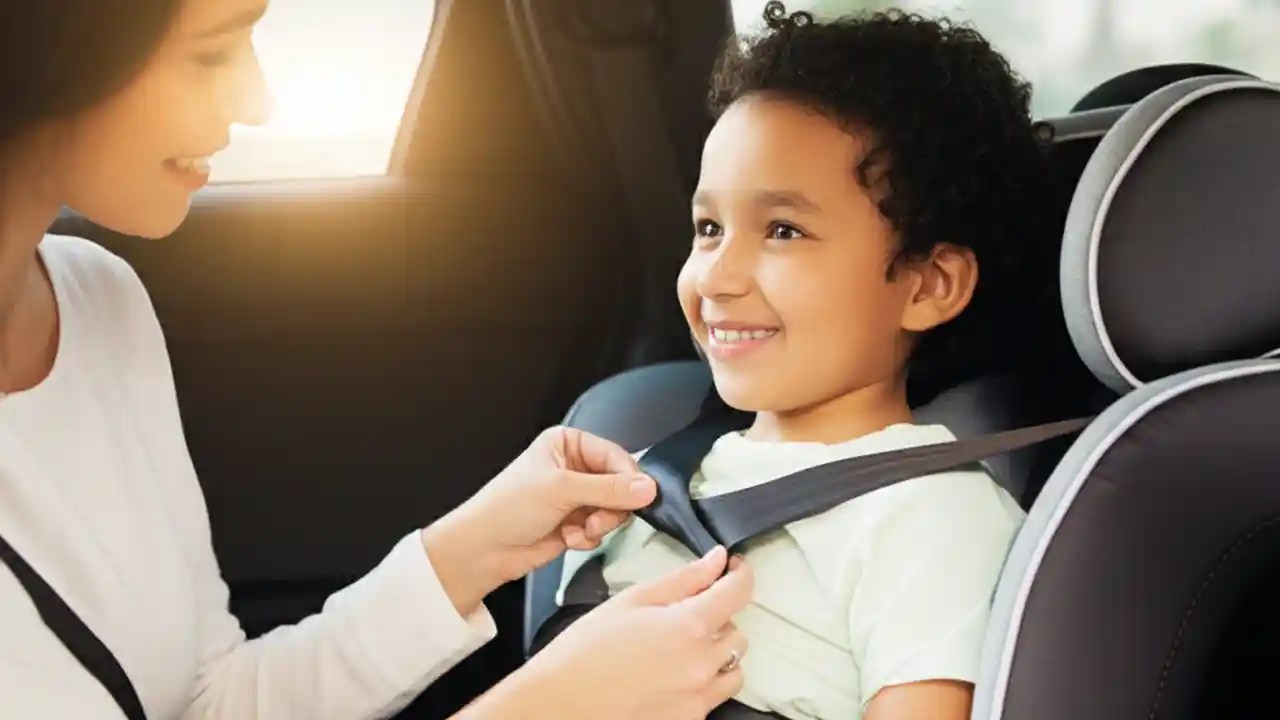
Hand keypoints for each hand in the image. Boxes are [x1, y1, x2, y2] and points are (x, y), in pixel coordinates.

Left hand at [423, 426, 656, 614]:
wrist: (483, 550)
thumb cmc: (508, 507)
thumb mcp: (561, 489)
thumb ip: (608, 488)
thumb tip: (648, 487)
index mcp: (567, 443)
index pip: (615, 455)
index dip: (629, 477)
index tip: (638, 496)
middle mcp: (574, 466)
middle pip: (620, 483)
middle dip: (611, 505)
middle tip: (597, 518)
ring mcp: (576, 496)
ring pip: (614, 509)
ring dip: (601, 523)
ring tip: (580, 530)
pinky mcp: (576, 523)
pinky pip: (602, 528)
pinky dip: (589, 537)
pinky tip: (569, 538)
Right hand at [505, 547, 754, 719]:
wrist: (560, 703)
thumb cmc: (586, 651)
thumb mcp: (632, 601)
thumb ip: (683, 580)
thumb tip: (716, 561)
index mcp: (688, 626)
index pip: (738, 592)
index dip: (741, 574)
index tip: (735, 567)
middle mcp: (701, 665)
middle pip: (736, 632)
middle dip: (718, 619)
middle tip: (684, 615)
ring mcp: (697, 698)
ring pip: (732, 668)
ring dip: (716, 654)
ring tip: (679, 650)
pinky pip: (713, 697)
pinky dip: (701, 682)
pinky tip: (669, 676)